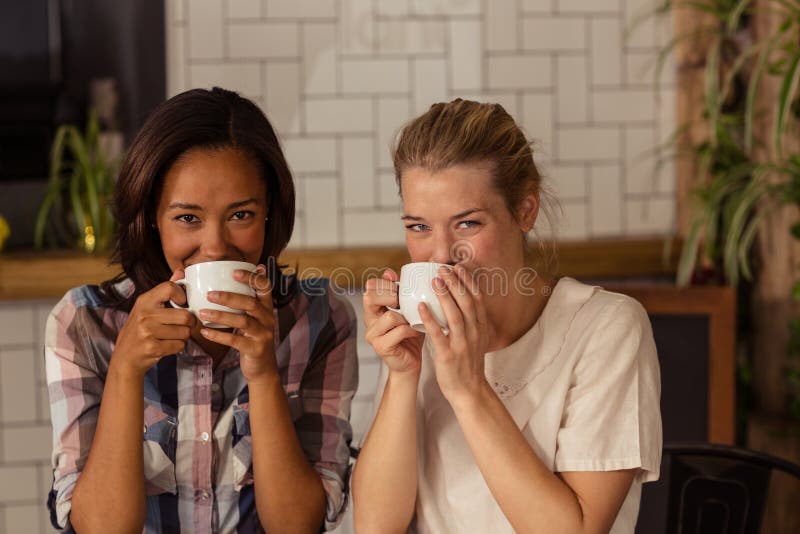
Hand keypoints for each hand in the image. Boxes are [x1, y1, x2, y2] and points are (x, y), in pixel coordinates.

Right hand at [111, 270, 196, 377]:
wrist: (124, 357)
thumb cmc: (140, 330)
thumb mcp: (148, 307)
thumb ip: (165, 290)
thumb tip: (181, 271)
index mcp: (145, 300)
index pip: (170, 288)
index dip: (182, 296)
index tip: (182, 304)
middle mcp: (145, 314)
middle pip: (185, 315)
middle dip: (189, 323)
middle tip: (183, 325)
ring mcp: (147, 331)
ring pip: (185, 332)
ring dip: (183, 336)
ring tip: (171, 336)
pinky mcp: (152, 347)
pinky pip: (180, 345)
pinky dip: (178, 347)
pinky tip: (167, 346)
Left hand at [197, 265, 277, 384]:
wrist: (263, 368)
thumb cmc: (252, 338)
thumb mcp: (253, 319)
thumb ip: (244, 302)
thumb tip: (230, 277)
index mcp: (267, 308)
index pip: (264, 287)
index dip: (251, 278)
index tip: (234, 272)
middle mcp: (268, 318)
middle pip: (251, 303)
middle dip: (230, 297)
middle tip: (209, 294)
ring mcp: (263, 334)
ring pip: (243, 321)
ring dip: (221, 316)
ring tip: (202, 313)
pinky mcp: (255, 349)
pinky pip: (235, 340)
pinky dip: (219, 335)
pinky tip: (205, 332)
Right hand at [363, 269, 424, 374]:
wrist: (410, 364)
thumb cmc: (410, 335)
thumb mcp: (406, 310)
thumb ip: (398, 292)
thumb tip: (389, 272)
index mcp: (373, 309)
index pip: (370, 287)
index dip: (385, 283)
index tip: (399, 287)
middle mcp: (369, 321)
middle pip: (371, 297)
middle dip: (391, 295)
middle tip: (404, 302)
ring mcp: (373, 335)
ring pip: (390, 316)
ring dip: (407, 317)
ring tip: (414, 320)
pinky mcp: (381, 346)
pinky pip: (399, 331)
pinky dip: (411, 329)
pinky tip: (417, 331)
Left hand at [418, 264, 490, 403]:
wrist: (469, 391)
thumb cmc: (468, 363)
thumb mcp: (476, 339)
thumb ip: (471, 320)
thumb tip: (462, 299)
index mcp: (481, 327)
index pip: (477, 299)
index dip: (468, 282)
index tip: (458, 267)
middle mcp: (474, 333)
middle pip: (466, 303)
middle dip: (455, 283)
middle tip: (442, 269)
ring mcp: (462, 344)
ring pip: (455, 315)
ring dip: (444, 296)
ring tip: (434, 281)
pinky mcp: (448, 355)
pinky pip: (438, 334)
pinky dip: (430, 319)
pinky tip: (420, 307)